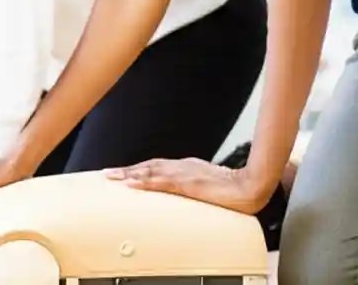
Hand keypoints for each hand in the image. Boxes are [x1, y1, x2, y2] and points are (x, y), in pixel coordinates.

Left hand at [104, 158, 272, 213]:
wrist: (249, 186)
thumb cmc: (233, 186)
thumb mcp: (207, 184)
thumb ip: (193, 185)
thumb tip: (184, 190)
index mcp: (186, 166)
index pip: (156, 166)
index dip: (138, 169)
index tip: (122, 173)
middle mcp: (182, 166)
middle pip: (148, 166)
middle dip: (127, 170)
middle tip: (108, 174)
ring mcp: (184, 173)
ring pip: (150, 171)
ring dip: (129, 174)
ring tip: (112, 178)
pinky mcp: (188, 182)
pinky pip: (162, 182)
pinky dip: (144, 182)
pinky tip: (132, 184)